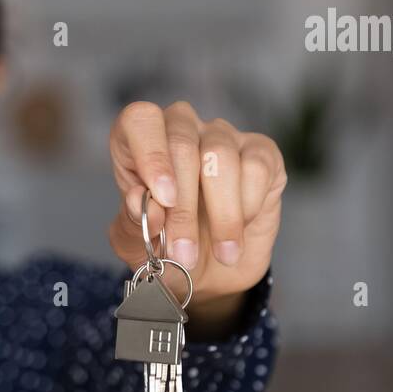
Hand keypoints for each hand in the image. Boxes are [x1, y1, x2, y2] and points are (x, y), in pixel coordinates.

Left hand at [108, 101, 286, 333]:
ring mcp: (222, 136)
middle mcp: (181, 128)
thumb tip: (145, 204)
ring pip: (220, 156)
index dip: (150, 155)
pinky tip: (240, 229)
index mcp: (139, 141)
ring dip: (221, 214)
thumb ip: (132, 222)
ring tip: (221, 253)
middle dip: (183, 208)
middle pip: (181, 145)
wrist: (208, 271)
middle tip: (184, 252)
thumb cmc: (164, 247)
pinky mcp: (260, 152)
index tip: (162, 199)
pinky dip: (247, 207)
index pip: (140, 120)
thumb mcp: (134, 244)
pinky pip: (256, 168)